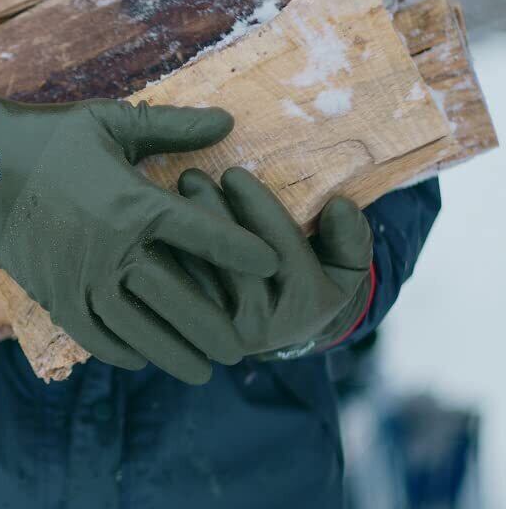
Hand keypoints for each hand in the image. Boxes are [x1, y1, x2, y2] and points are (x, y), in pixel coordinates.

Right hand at [0, 75, 278, 382]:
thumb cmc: (47, 138)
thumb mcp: (110, 122)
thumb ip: (171, 127)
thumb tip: (228, 120)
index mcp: (135, 202)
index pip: (206, 235)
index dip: (243, 253)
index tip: (270, 266)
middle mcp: (114, 248)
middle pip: (181, 300)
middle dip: (217, 329)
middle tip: (243, 349)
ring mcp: (82, 278)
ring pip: (141, 330)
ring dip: (176, 355)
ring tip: (202, 371)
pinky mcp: (55, 295)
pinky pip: (96, 335)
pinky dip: (123, 352)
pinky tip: (143, 359)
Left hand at [175, 167, 373, 358]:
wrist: (279, 323)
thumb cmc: (312, 277)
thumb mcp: (345, 262)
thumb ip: (351, 236)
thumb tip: (340, 206)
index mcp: (309, 306)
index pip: (279, 248)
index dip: (257, 208)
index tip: (233, 173)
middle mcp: (265, 328)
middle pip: (233, 263)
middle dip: (210, 214)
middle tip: (191, 176)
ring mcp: (225, 335)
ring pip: (199, 278)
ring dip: (182, 232)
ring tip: (170, 194)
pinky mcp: (193, 335)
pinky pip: (174, 292)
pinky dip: (165, 256)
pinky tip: (155, 224)